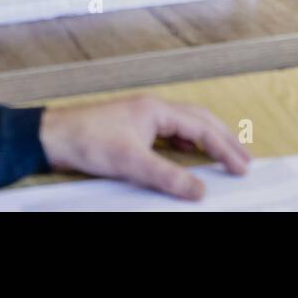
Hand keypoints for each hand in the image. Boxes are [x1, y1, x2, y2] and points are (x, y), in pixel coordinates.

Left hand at [39, 95, 250, 200]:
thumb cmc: (87, 140)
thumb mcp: (132, 162)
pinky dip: (186, 143)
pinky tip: (186, 155)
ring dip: (206, 139)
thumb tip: (199, 190)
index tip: (242, 167)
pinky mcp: (132, 126)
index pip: (202, 128)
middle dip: (224, 139)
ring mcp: (143, 116)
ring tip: (223, 156)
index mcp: (157, 109)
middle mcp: (153, 108)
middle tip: (244, 159)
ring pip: (185, 124)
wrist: (53, 135)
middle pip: (199, 120)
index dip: (225, 148)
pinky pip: (169, 132)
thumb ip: (168, 176)